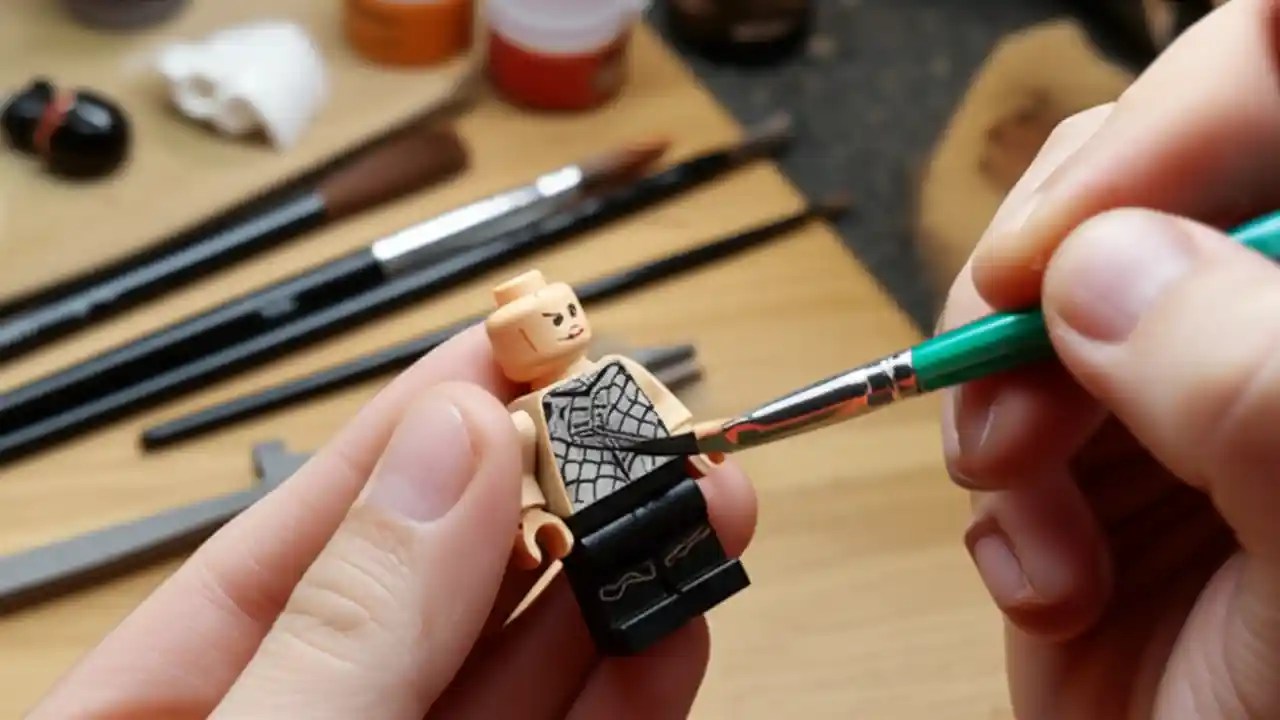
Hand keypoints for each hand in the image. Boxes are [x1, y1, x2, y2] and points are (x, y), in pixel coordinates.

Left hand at [26, 325, 757, 718]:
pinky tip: (672, 625)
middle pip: (427, 597)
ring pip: (511, 675)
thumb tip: (447, 451)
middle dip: (544, 506)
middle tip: (637, 423)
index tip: (508, 353)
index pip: (289, 542)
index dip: (407, 440)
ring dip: (614, 588)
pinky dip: (624, 695)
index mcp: (159, 712)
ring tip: (696, 503)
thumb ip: (341, 631)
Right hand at [938, 1, 1279, 716]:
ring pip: (1033, 287)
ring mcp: (1172, 388)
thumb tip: (1100, 267)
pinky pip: (990, 409)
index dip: (1180, 119)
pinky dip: (993, 496)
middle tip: (1020, 371)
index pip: (1277, 89)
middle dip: (1049, 273)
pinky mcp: (1085, 458)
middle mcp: (1261, 327)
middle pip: (1133, 171)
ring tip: (1026, 504)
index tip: (1075, 231)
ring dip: (998, 397)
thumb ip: (1254, 388)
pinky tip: (1051, 581)